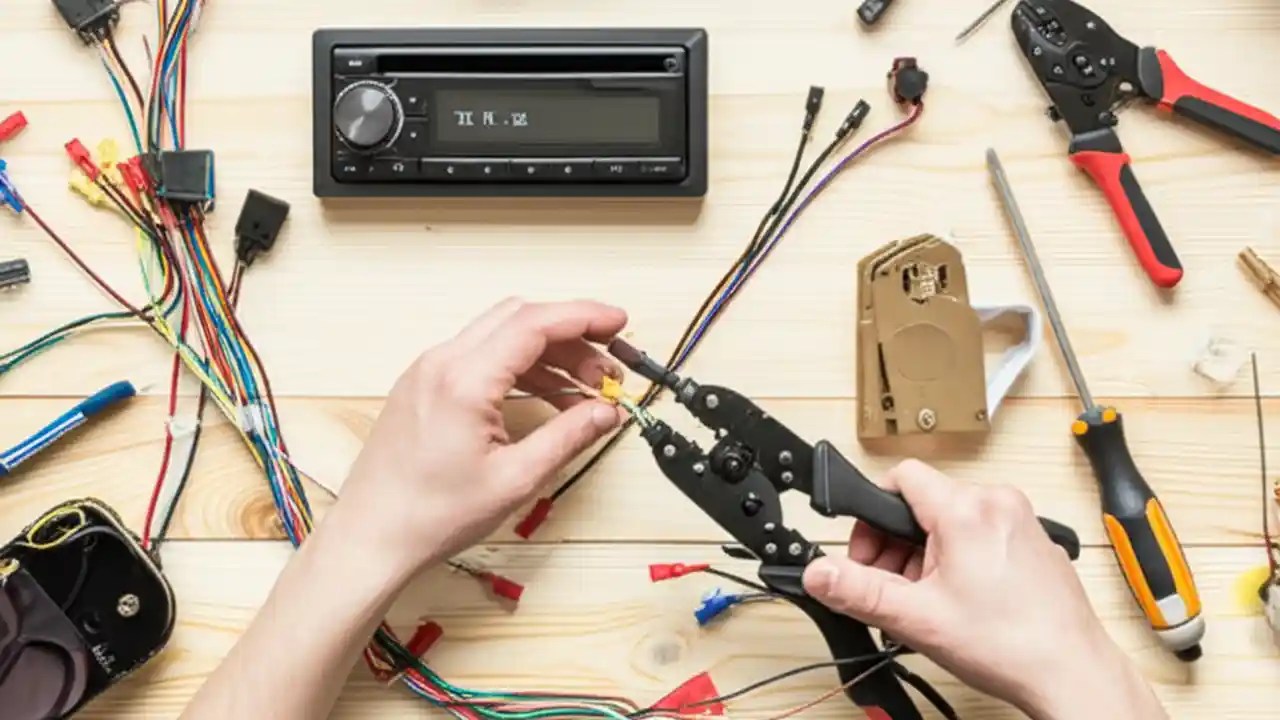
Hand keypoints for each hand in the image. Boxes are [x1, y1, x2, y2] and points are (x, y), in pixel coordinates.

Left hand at [330, 298, 626, 579]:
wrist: (371, 537)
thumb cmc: (430, 515)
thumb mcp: (515, 480)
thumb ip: (568, 437)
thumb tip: (606, 412)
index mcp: (464, 381)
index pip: (535, 323)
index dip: (584, 316)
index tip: (618, 323)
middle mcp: (442, 363)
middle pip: (520, 319)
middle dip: (571, 334)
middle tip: (607, 368)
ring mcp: (428, 372)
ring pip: (500, 335)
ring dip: (547, 352)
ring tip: (585, 390)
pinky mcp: (423, 386)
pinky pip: (480, 356)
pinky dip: (519, 366)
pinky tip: (546, 396)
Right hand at [801, 460, 1166, 719]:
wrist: (1072, 673)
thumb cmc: (1010, 644)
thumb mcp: (917, 617)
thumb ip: (859, 591)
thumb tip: (819, 572)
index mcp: (966, 509)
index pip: (900, 477)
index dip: (873, 512)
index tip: (867, 549)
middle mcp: (997, 503)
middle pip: (923, 503)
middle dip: (897, 544)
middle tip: (893, 587)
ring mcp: (1021, 521)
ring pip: (952, 521)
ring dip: (926, 554)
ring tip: (929, 600)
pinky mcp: (1035, 542)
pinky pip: (983, 534)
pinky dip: (961, 559)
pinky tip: (962, 601)